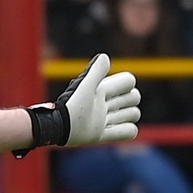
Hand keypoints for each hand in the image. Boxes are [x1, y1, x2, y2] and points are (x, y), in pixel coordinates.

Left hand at [24, 54, 140, 151]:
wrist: (58, 128)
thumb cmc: (72, 105)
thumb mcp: (86, 86)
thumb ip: (96, 71)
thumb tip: (105, 57)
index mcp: (102, 90)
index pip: (129, 82)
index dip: (126, 84)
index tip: (110, 91)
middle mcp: (104, 104)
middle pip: (134, 98)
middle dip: (128, 100)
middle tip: (110, 106)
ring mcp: (104, 120)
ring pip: (132, 114)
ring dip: (127, 116)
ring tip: (110, 119)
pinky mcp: (101, 135)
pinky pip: (127, 132)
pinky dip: (128, 130)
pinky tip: (115, 129)